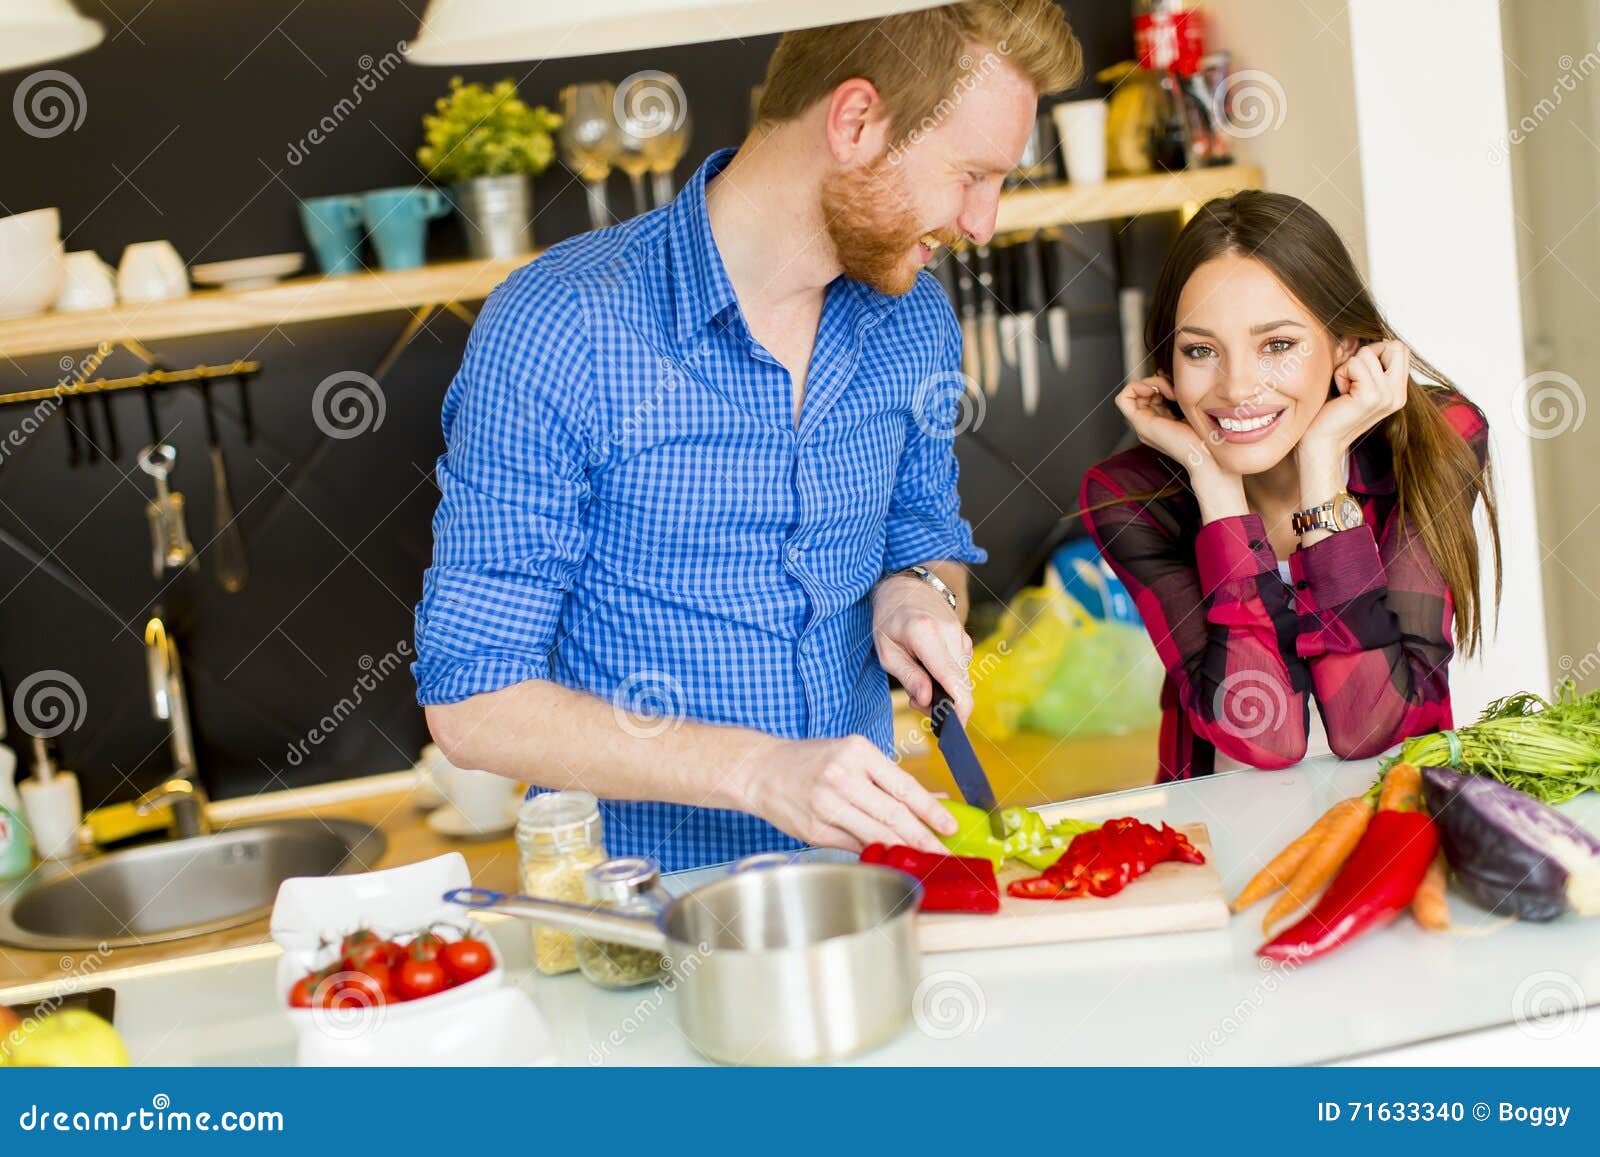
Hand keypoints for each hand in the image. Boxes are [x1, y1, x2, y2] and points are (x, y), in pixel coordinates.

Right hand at [743, 735, 958, 852]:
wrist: (761, 770)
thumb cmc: (811, 761)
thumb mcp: (852, 756)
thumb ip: (890, 780)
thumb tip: (934, 800)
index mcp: (857, 752)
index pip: (904, 786)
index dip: (931, 810)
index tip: (951, 827)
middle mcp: (842, 777)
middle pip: (894, 815)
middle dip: (924, 839)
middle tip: (944, 854)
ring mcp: (827, 805)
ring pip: (876, 835)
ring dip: (904, 851)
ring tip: (925, 861)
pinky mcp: (816, 830)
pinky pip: (855, 846)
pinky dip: (876, 854)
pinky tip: (893, 860)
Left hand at [873, 572, 971, 722]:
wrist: (906, 585)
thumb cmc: (889, 618)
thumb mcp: (886, 650)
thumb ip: (908, 676)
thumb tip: (927, 700)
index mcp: (926, 634)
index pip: (953, 680)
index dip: (958, 709)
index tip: (952, 728)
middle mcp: (950, 634)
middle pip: (962, 685)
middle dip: (945, 704)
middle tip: (917, 701)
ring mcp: (961, 635)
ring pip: (962, 679)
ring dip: (945, 690)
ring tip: (919, 681)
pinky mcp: (965, 638)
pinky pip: (961, 669)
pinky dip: (948, 678)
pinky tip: (930, 669)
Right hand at [1115, 373, 1246, 520]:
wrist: (1207, 456)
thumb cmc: (1206, 438)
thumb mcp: (1192, 411)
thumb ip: (1181, 398)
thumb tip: (1175, 381)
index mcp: (1161, 422)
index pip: (1150, 395)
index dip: (1160, 383)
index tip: (1177, 387)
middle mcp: (1149, 424)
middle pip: (1141, 393)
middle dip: (1156, 381)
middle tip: (1174, 388)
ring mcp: (1143, 425)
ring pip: (1133, 392)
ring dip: (1151, 382)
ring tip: (1170, 390)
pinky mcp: (1140, 424)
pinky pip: (1123, 399)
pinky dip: (1135, 387)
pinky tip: (1155, 389)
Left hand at [1302, 340, 1409, 464]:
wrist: (1320, 441)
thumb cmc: (1331, 410)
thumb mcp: (1357, 383)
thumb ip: (1369, 364)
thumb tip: (1362, 337)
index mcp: (1398, 391)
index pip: (1400, 349)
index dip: (1377, 350)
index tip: (1359, 373)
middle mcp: (1398, 394)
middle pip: (1395, 346)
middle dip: (1368, 353)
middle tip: (1353, 376)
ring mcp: (1388, 396)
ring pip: (1368, 353)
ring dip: (1348, 367)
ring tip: (1344, 389)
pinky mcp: (1371, 397)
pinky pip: (1355, 364)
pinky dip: (1341, 373)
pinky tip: (1341, 393)